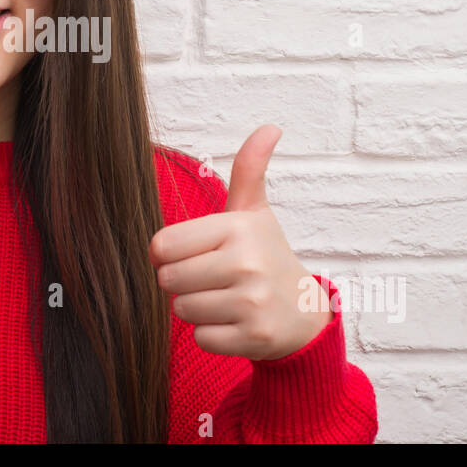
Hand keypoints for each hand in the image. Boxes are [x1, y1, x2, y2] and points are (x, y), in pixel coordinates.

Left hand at [149, 125, 332, 361]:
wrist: (304, 312)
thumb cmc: (266, 256)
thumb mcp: (255, 212)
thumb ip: (249, 169)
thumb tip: (270, 127)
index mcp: (237, 228)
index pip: (162, 246)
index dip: (170, 254)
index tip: (194, 254)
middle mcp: (246, 263)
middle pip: (168, 280)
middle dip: (182, 283)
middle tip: (212, 278)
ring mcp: (252, 302)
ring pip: (182, 311)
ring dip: (197, 309)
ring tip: (225, 299)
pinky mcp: (253, 338)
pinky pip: (201, 339)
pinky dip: (212, 334)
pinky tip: (235, 322)